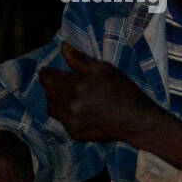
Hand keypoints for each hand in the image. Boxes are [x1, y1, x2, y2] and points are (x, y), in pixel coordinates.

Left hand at [38, 42, 160, 143]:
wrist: (135, 119)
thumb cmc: (122, 90)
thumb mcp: (104, 69)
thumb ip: (80, 59)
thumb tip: (63, 46)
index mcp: (75, 85)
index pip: (47, 78)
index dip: (46, 73)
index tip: (48, 72)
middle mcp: (70, 105)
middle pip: (48, 93)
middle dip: (54, 87)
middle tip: (68, 84)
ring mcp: (71, 121)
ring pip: (52, 108)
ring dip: (58, 101)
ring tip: (73, 98)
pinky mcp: (75, 134)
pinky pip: (62, 121)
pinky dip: (67, 115)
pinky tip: (83, 112)